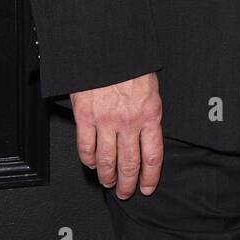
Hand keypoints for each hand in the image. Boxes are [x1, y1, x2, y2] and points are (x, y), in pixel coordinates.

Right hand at [71, 72, 162, 197]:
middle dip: (128, 184)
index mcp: (150, 114)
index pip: (153, 156)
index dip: (150, 177)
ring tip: (108, 183)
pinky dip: (88, 160)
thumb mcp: (151, 87)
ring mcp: (106, 121)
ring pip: (107, 160)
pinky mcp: (85, 117)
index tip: (148, 187)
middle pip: (129, 164)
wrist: (108, 46)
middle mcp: (129, 122)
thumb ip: (149, 112)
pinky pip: (86, 147)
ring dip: (107, 176)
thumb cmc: (131, 62)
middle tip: (126, 193)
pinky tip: (91, 164)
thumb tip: (147, 133)